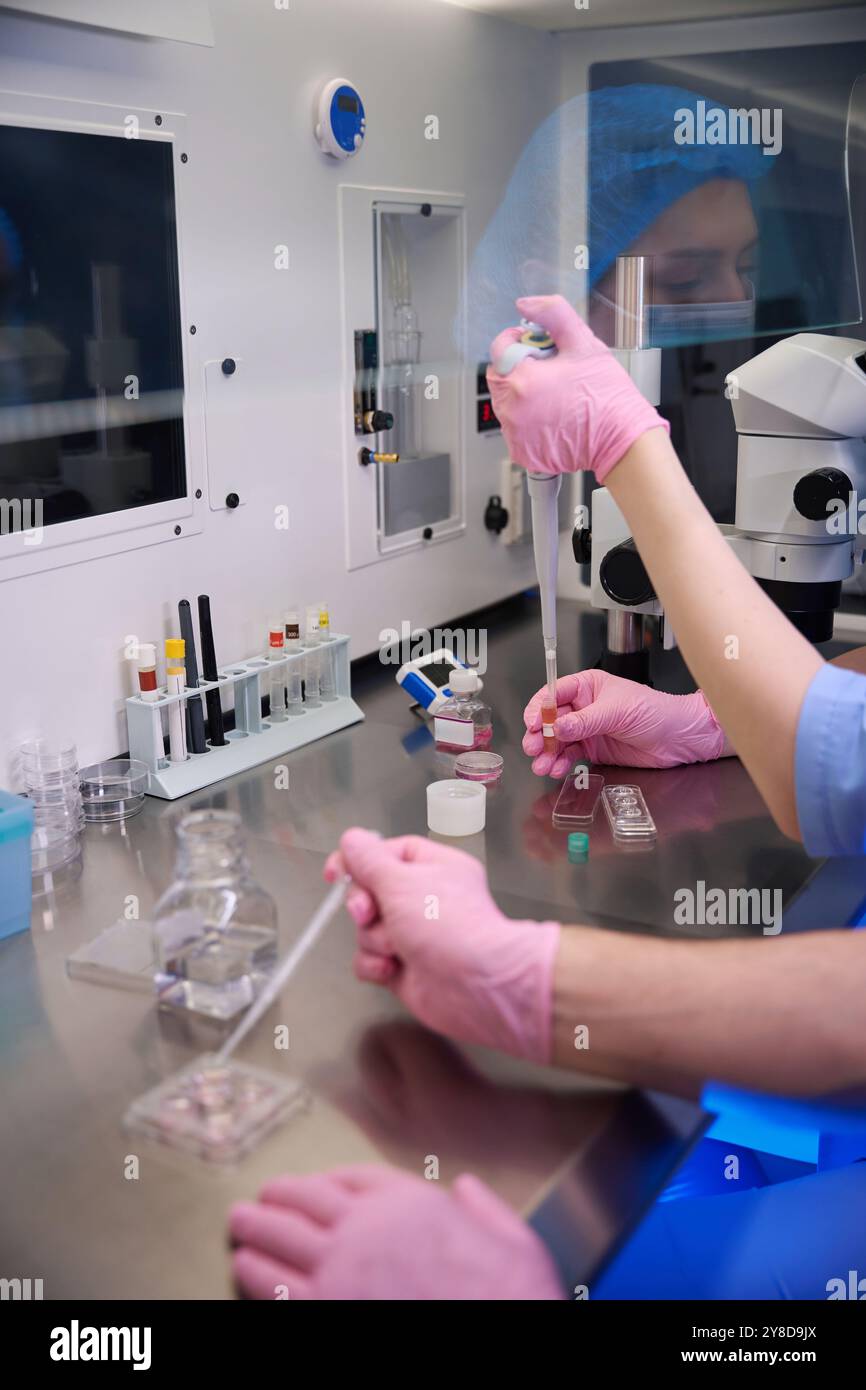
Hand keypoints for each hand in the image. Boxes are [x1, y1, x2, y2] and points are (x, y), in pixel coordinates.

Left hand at [230, 1165, 563, 1300]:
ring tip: (240, 1226)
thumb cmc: (511, 1294)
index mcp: (408, 1203)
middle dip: (276, 1199)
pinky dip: (256, 1275)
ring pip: (281, 1241)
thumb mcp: (513, 1236)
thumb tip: (466, 1188)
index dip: (325, 1181)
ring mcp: (340, 1275)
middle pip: (304, 1202)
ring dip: (256, 1232)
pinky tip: (244, 1270)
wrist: (502, 1333)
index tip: (312, 1186)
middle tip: (257, 1201)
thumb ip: (483, 1207)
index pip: (352, 1178)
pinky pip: (278, 1290)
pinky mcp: (325, 1314)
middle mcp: (366, 1229)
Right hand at [324, 829, 559, 1062]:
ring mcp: (414, 935)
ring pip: (368, 929)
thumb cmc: (445, 923)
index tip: (334, 874)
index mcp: (434, 867)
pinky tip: (392, 969)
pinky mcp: (404, 968)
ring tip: (397, 948)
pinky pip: (371, 959)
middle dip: (364, 905)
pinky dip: (375, 964)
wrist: (476, 986)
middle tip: (369, 914)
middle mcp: (424, 899)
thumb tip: (351, 839)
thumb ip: (368, 860)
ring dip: (375, 938)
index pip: (387, 853)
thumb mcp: (401, 881)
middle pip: (371, 892)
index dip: (358, 861)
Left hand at [487, 294, 668, 479]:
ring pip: (506, 401)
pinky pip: (516, 426)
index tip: (541, 346)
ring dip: (524, 392)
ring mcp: (515, 435)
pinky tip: (555, 414)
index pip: (500, 348)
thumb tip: (526, 304)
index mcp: (521, 382)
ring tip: (557, 394)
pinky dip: (529, 418)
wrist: (621, 439)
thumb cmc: (606, 396)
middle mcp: (511, 412)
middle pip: (500, 375)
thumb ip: (553, 315)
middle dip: (521, 367)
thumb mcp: (583, 343)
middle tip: (553, 371)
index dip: (521, 340)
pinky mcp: (523, 452)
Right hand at [523, 670, 727, 777]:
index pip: (555, 693)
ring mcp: (588, 729)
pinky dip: (560, 763)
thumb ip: (585, 721)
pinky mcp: (594, 749)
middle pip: (551, 719)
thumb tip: (558, 728)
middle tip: (533, 747)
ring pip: (558, 740)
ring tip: (541, 765)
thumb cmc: (655, 711)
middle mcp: (584, 707)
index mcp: (588, 686)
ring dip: (547, 752)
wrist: (679, 738)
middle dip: (539, 734)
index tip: (532, 723)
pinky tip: (555, 769)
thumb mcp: (618, 711)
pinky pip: (570, 755)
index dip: (540, 707)